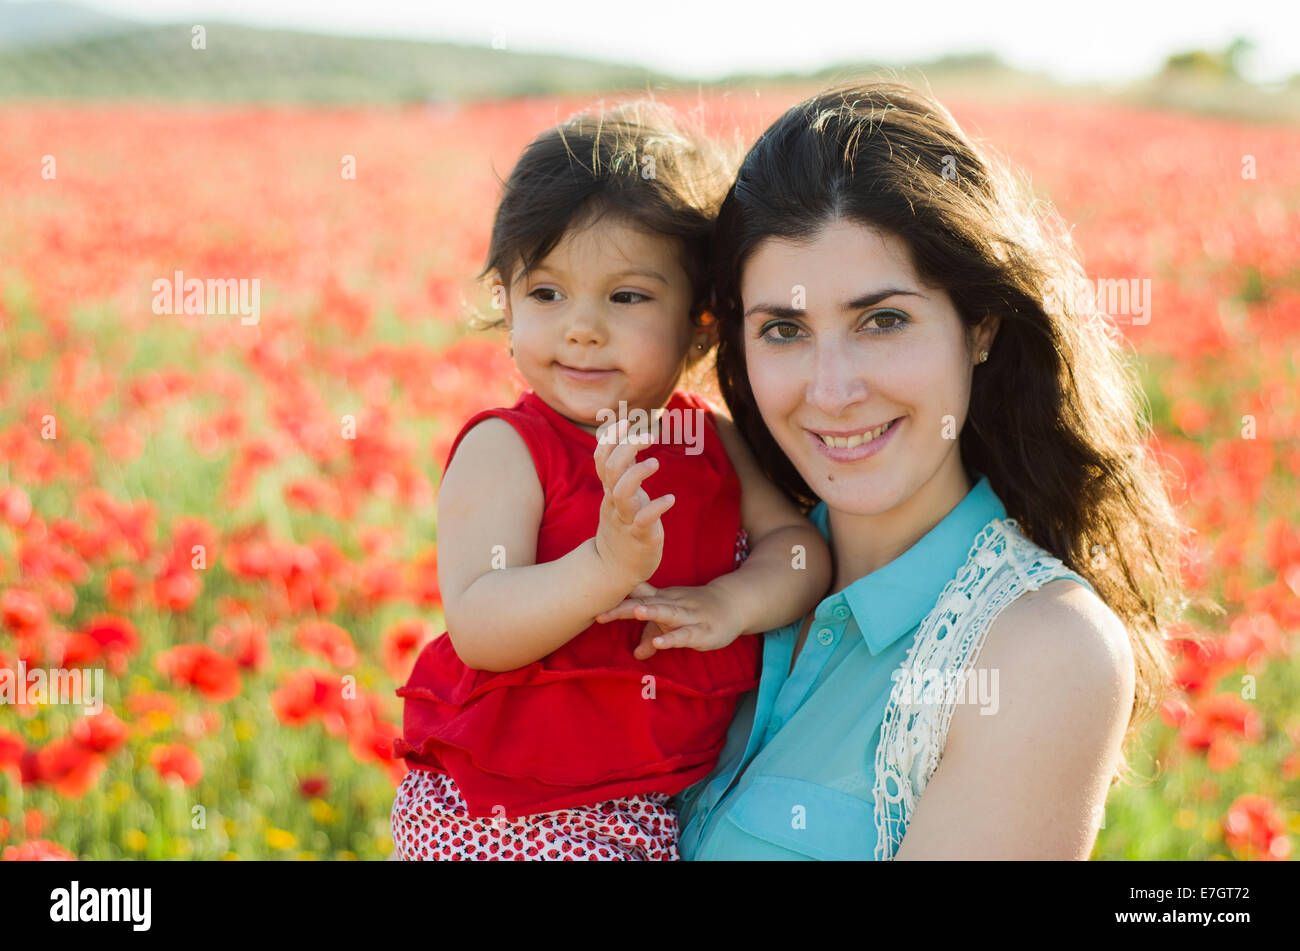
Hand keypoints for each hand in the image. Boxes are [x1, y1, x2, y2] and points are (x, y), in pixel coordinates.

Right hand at [592, 418, 674, 589]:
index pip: (602, 457)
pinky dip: (656, 508)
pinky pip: (644, 521)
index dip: (611, 437)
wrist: (613, 570)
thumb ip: (621, 473)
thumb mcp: (617, 497)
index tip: (627, 420)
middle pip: (612, 469)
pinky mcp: (640, 538)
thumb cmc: (621, 527)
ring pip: (622, 493)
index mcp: (609, 491)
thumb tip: (626, 442)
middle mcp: (614, 502)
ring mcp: (626, 520)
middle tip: (649, 435)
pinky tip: (670, 500)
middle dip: (627, 447)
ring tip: (655, 462)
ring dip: (637, 474)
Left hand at [595, 581, 749, 659]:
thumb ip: (652, 635)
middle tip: (601, 613)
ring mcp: (688, 616)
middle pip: (645, 602)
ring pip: (667, 612)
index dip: (616, 599)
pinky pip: (684, 634)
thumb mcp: (671, 622)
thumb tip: (636, 654)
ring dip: (651, 612)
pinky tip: (659, 643)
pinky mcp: (702, 631)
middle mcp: (672, 603)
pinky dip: (672, 638)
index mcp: (661, 598)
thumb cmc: (696, 610)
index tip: (593, 604)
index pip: (635, 595)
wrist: (733, 602)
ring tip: (634, 612)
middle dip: (623, 607)